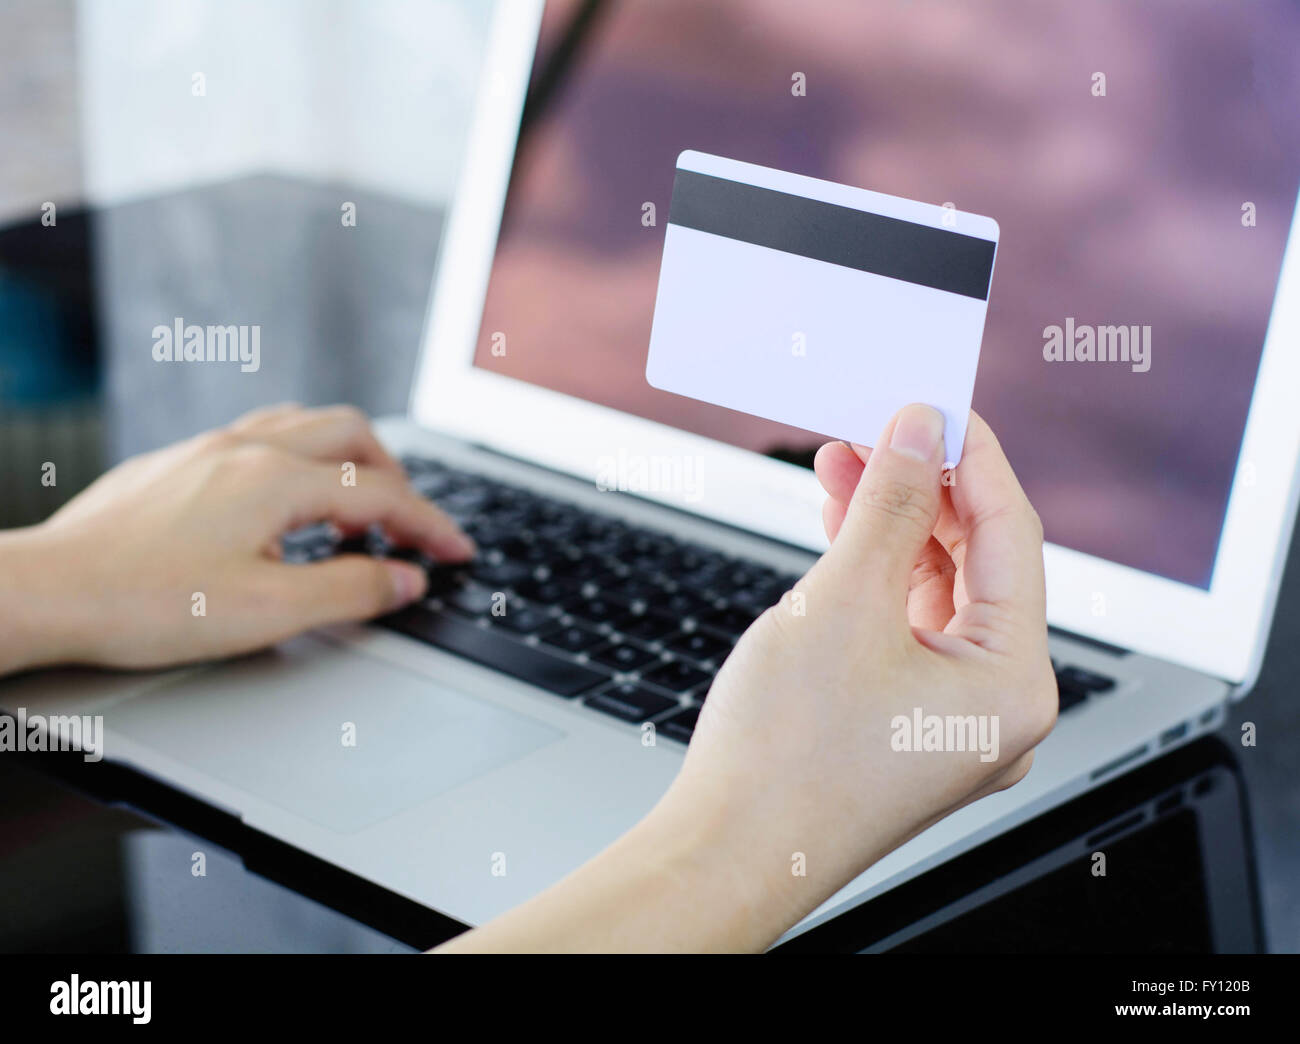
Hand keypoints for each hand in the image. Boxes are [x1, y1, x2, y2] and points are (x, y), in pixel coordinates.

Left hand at [0, 404, 473, 673]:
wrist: (48, 590)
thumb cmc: (143, 602)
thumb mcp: (269, 612)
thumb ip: (351, 590)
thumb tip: (405, 578)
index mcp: (277, 480)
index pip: (382, 495)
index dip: (430, 525)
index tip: (456, 552)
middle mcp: (246, 449)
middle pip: (352, 434)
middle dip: (396, 477)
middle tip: (408, 526)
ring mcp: (206, 449)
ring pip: (303, 424)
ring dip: (346, 462)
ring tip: (352, 515)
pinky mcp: (176, 464)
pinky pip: (260, 436)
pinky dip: (300, 461)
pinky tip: (283, 506)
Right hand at [654, 404, 1057, 944]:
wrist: (722, 853)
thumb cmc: (783, 755)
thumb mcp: (842, 602)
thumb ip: (890, 506)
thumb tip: (918, 432)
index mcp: (1014, 686)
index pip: (1012, 538)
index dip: (973, 458)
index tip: (934, 402)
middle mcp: (997, 708)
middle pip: (977, 565)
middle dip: (923, 490)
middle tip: (874, 428)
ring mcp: (952, 722)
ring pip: (938, 595)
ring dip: (894, 528)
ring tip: (843, 467)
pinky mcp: (907, 726)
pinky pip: (908, 631)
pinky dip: (878, 578)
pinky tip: (843, 532)